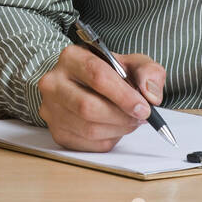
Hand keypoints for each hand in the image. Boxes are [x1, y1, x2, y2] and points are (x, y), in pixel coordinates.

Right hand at [38, 44, 165, 151]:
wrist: (84, 84)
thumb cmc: (109, 73)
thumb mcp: (132, 63)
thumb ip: (148, 72)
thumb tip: (150, 95)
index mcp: (72, 57)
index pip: (97, 76)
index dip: (123, 95)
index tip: (144, 107)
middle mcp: (54, 82)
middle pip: (88, 107)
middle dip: (121, 116)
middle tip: (140, 117)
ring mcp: (51, 108)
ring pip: (88, 129)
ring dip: (118, 130)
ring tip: (130, 121)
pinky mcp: (56, 131)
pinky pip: (87, 144)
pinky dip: (108, 140)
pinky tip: (115, 128)